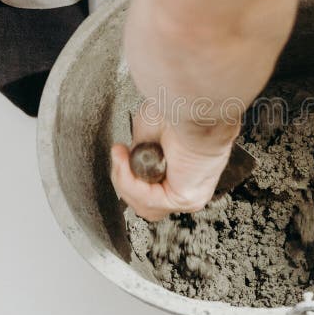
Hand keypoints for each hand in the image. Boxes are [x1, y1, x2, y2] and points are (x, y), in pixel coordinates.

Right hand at [110, 112, 235, 221]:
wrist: (193, 109)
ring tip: (121, 158)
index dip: (130, 176)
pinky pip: (149, 201)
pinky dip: (131, 183)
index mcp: (183, 172)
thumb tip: (129, 160)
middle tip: (120, 154)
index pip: (150, 192)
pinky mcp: (187, 199)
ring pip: (144, 205)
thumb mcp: (147, 133)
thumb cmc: (181, 113)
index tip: (121, 153)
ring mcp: (190, 195)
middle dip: (124, 179)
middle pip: (145, 203)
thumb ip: (138, 152)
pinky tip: (126, 165)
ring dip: (125, 180)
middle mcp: (189, 185)